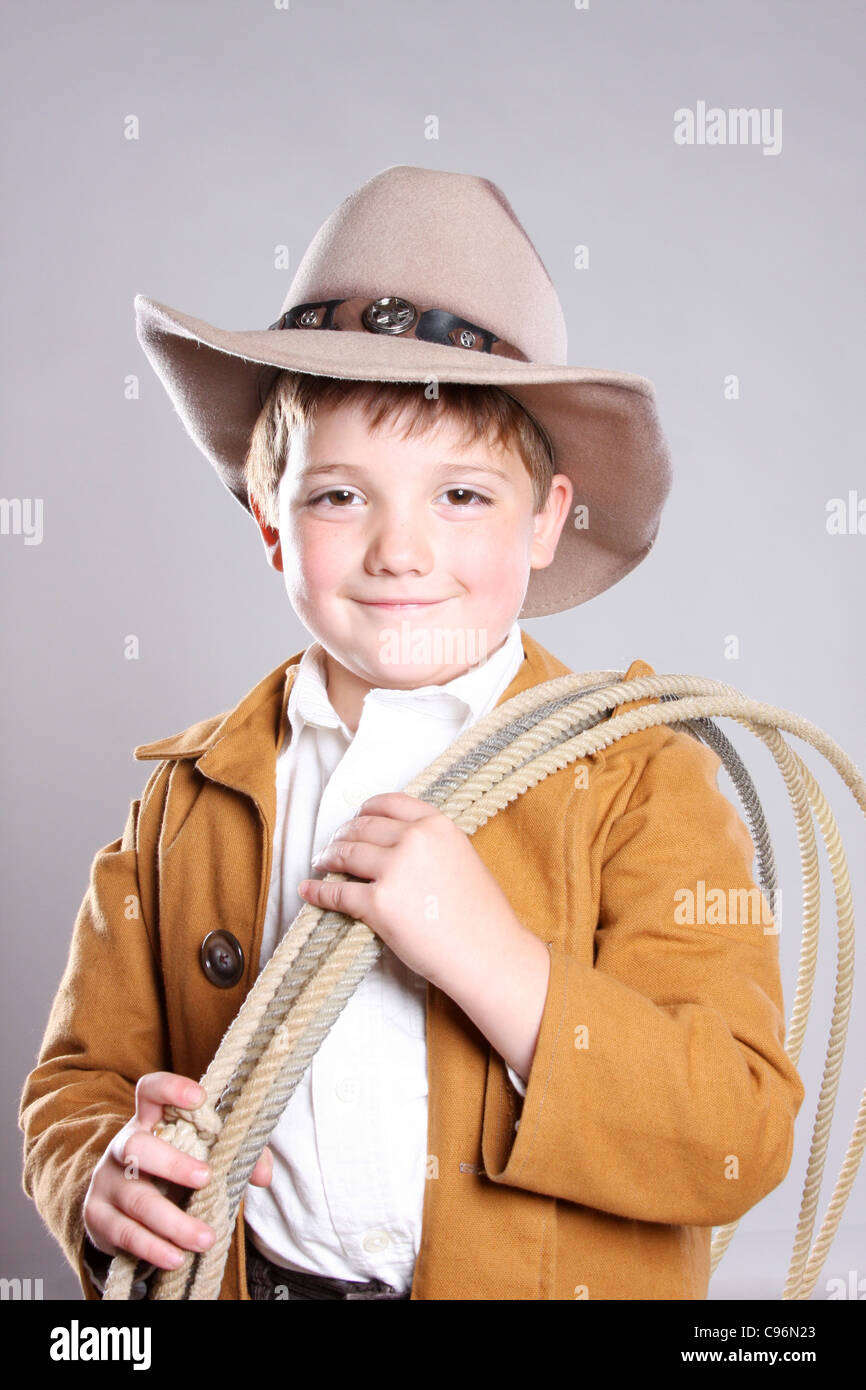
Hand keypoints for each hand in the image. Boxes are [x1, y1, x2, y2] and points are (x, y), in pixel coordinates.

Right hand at [83, 1071, 272, 1271]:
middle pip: (138, 1146)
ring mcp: (107, 1181)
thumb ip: (236, 1159)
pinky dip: (153, 1248)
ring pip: (136, 1198)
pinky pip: (125, 1233)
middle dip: (173, 1164)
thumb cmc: (170, 1175)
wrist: (121, 1210)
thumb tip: (263, 1176)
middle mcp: (123, 1146)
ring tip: (205, 1239)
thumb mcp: (199, 1159)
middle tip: (206, 1179)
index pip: (151, 1091)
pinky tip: (176, 1257)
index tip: (199, 1098)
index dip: (171, 1089)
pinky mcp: (97, 1216)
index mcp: (149, 1122)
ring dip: (173, 1222)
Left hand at [298, 792, 526, 995]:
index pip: (387, 803)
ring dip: (327, 857)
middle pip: (361, 828)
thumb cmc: (481, 914)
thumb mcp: (461, 856)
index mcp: (437, 824)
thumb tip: (394, 843)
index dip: (364, 811)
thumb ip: (430, 842)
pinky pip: (337, 892)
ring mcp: (394, 871)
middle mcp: (414, 840)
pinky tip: (308, 890)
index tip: (354, 819)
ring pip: (345, 853)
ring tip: (321, 863)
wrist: (489, 952)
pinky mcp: (378, 904)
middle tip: (332, 846)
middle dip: (341, 835)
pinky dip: (317, 891)